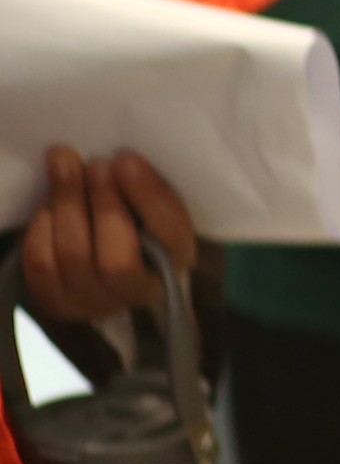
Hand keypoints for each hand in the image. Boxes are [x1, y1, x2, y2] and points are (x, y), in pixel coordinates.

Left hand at [19, 148, 201, 321]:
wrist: (97, 261)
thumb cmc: (132, 222)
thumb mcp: (152, 205)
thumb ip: (145, 190)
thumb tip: (119, 163)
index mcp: (175, 261)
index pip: (170, 236)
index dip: (148, 198)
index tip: (126, 161)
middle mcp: (136, 291)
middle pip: (117, 260)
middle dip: (103, 203)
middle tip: (94, 163)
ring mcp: (92, 302)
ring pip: (74, 256)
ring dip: (68, 205)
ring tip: (65, 167)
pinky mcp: (55, 300)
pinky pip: (41, 262)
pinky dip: (43, 226)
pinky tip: (50, 204)